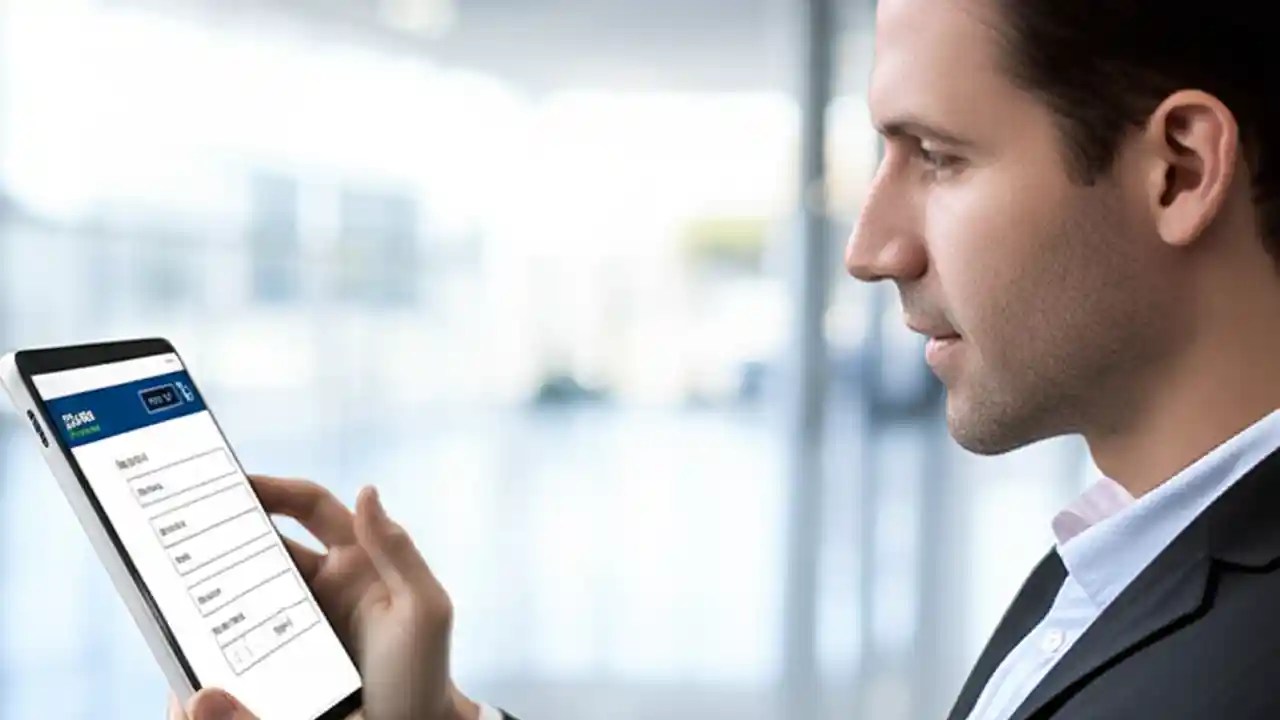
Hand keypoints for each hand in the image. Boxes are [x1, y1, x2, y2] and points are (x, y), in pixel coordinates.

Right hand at [166, 477, 479, 719]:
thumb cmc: (423, 671)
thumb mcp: (423, 610)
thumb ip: (399, 551)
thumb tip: (367, 490)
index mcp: (355, 558)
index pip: (307, 506)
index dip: (272, 487)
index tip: (228, 483)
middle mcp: (319, 585)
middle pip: (262, 548)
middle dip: (222, 536)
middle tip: (176, 531)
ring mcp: (294, 624)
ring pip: (241, 593)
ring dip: (208, 587)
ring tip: (167, 586)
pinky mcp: (274, 663)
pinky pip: (234, 641)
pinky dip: (208, 636)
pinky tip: (181, 640)